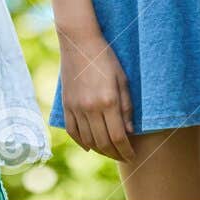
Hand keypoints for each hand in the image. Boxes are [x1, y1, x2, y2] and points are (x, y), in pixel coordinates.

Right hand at [58, 28, 135, 162]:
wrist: (79, 42)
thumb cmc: (105, 58)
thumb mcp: (122, 80)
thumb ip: (126, 107)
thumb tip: (129, 132)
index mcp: (108, 101)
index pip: (118, 137)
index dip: (126, 151)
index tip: (132, 156)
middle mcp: (91, 108)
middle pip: (103, 142)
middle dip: (115, 154)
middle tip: (123, 157)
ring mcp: (76, 107)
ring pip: (88, 140)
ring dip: (100, 150)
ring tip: (110, 152)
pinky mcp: (66, 104)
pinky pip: (72, 131)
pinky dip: (81, 142)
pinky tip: (89, 146)